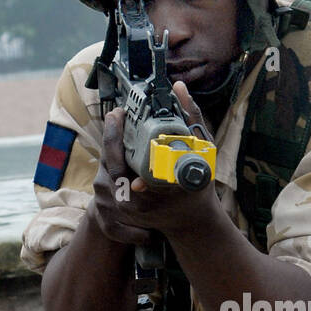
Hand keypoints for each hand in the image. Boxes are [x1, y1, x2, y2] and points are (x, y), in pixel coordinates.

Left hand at [90, 90, 215, 244]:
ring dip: (112, 146)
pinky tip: (120, 145)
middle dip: (112, 135)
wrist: (192, 222)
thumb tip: (179, 88)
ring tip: (119, 125)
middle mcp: (135, 200)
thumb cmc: (199, 189)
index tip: (118, 113)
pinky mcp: (122, 209)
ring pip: (108, 169)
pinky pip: (112, 178)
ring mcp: (126, 207)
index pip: (123, 159)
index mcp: (152, 188)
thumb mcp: (201, 154)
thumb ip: (191, 120)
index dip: (116, 136)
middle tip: (117, 114)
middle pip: (111, 161)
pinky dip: (115, 159)